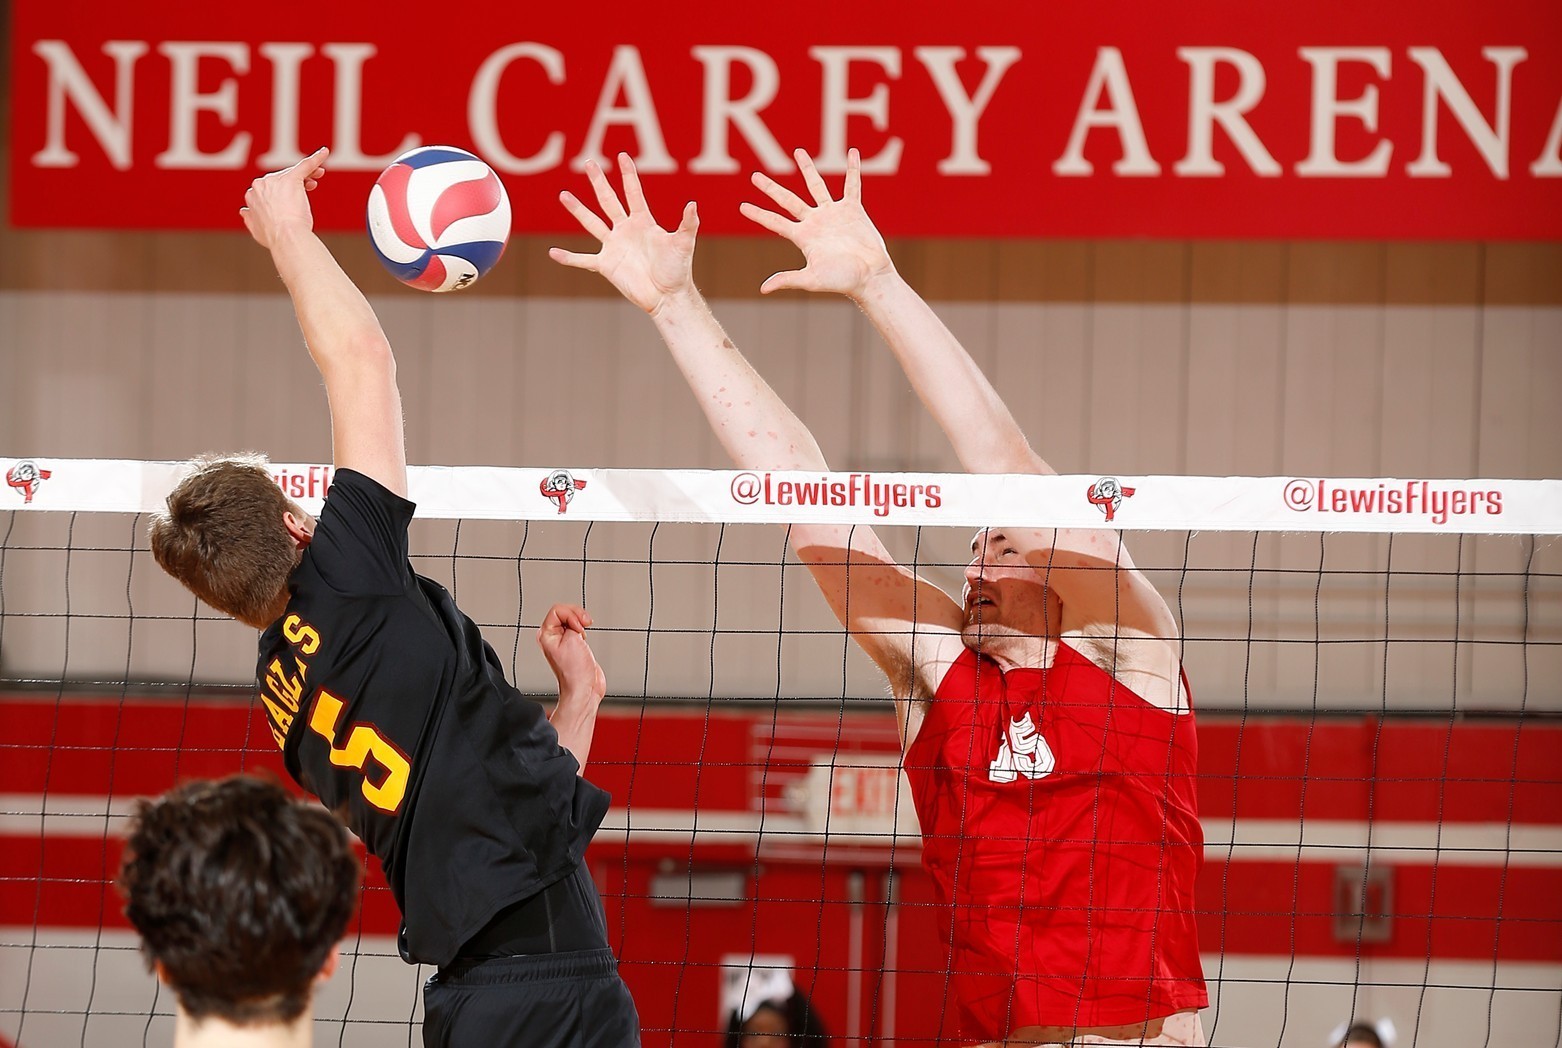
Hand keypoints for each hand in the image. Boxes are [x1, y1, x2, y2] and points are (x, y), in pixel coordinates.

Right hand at [240, 147, 328, 249]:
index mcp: (252, 194)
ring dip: (307, 173)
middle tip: (312, 186)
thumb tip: (244, 210)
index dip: (284, 191)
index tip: (294, 198)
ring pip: (295, 172)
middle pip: (283, 177)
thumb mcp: (256, 228)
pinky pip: (306, 165)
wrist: (285, 237)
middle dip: (297, 182)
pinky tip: (325, 153)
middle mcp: (261, 184)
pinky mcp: (293, 178)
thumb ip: (250, 218)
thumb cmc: (274, 237)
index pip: (271, 187)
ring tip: (318, 175)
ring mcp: (276, 180)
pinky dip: (316, 158)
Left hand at [537, 603, 605, 700]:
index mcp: (546, 635)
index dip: (571, 615)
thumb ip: (573, 623)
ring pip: (572, 619)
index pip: (557, 610)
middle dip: (577, 615)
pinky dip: (584, 628)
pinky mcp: (574, 644)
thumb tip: (576, 619)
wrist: (584, 687)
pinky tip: (585, 636)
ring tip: (586, 629)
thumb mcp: (572, 639)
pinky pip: (577, 627)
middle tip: (585, 624)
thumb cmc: (574, 671)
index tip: (578, 626)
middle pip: (564, 612)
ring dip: (581, 621)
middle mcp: (553, 637)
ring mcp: (563, 641)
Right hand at [549, 153, 698, 315]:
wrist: (667, 296)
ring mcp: (614, 246)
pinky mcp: (606, 265)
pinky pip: (583, 260)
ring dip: (578, 210)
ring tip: (564, 195)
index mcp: (643, 222)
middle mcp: (626, 230)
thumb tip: (693, 204)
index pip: (633, 193)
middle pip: (608, 200)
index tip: (622, 156)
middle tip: (589, 163)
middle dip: (599, 182)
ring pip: (592, 223)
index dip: (628, 175)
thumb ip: (688, 224)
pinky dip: (569, 258)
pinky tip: (554, 253)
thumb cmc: (678, 270)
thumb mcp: (683, 244)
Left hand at [741, 148, 894, 299]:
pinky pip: (852, 185)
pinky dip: (853, 169)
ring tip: (798, 151)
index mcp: (803, 237)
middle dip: (771, 188)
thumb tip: (763, 289)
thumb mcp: (812, 279)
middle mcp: (815, 222)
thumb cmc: (842, 281)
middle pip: (788, 200)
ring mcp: (833, 214)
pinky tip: (852, 153)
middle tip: (755, 177)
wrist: (870, 277)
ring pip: (816, 186)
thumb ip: (788, 279)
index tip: (742, 207)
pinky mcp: (853, 210)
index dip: (759, 214)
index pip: (775, 222)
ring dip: (807, 169)